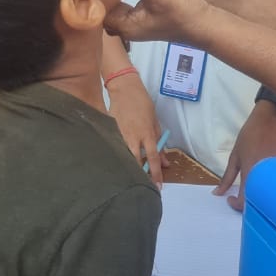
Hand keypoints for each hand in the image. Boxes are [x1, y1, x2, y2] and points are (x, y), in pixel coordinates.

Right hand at [105, 70, 168, 185]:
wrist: (125, 89)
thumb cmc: (143, 103)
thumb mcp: (155, 122)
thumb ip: (159, 143)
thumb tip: (165, 162)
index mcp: (147, 134)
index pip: (153, 158)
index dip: (156, 174)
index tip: (158, 186)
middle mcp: (133, 136)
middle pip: (136, 162)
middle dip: (140, 176)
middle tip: (144, 187)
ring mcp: (120, 134)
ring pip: (124, 157)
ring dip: (129, 168)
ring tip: (130, 179)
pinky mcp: (111, 131)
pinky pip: (115, 148)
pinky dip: (118, 156)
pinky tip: (118, 162)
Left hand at [214, 100, 275, 211]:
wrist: (269, 123)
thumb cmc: (249, 138)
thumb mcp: (234, 157)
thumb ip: (226, 178)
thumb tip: (217, 193)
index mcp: (250, 175)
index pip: (244, 202)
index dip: (235, 205)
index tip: (230, 199)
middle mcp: (263, 178)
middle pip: (256, 202)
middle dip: (246, 204)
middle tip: (238, 197)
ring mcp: (274, 175)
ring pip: (266, 196)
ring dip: (256, 198)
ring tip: (248, 191)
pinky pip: (272, 187)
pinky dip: (265, 190)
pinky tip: (258, 184)